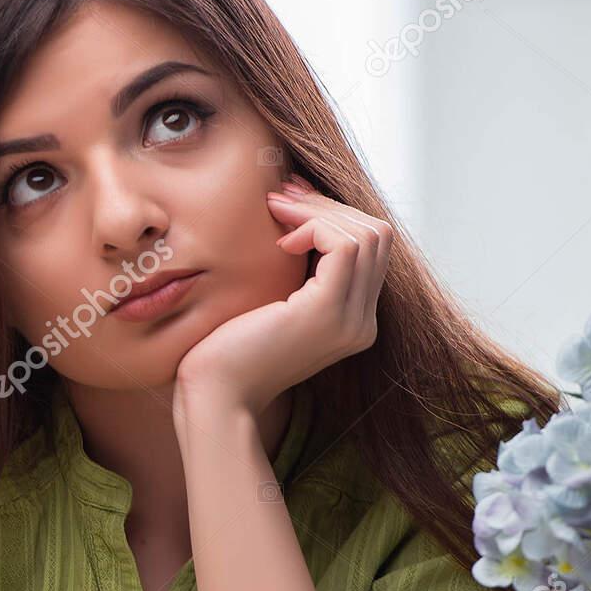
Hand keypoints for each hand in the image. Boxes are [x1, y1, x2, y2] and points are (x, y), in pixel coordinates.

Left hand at [173, 172, 393, 418]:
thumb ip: (298, 272)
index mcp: (353, 321)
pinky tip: (281, 241)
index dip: (335, 215)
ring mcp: (350, 321)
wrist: (214, 394)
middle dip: (330, 205)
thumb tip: (300, 214)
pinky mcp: (326, 313)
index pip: (371, 248)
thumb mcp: (273, 302)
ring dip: (319, 210)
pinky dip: (313, 227)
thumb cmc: (227, 349)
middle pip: (376, 235)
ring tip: (277, 211)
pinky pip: (343, 245)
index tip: (290, 203)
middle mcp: (362, 323)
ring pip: (366, 234)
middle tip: (283, 196)